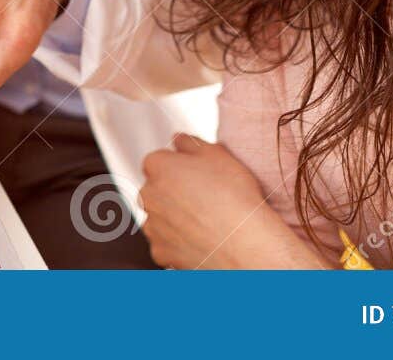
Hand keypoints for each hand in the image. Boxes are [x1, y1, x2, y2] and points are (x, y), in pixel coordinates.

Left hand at [139, 134, 328, 268]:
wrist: (244, 245)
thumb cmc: (234, 198)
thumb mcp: (218, 154)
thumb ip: (191, 142)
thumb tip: (178, 139)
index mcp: (158, 166)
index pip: (158, 160)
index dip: (179, 166)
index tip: (197, 174)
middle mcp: (148, 195)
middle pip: (156, 188)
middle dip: (173, 191)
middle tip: (204, 197)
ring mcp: (152, 226)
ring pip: (159, 217)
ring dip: (174, 217)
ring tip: (205, 221)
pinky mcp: (160, 252)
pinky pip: (165, 244)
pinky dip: (178, 243)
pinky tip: (200, 240)